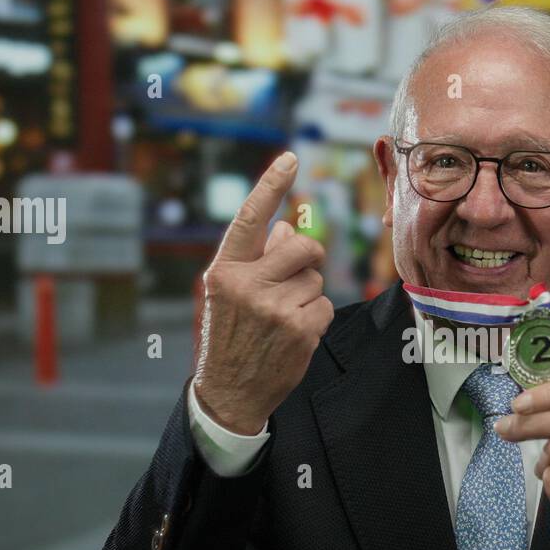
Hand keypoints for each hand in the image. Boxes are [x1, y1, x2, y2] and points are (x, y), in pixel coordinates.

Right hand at [193, 152, 334, 434]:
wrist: (229, 392)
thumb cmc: (232, 335)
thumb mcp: (231, 293)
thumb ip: (257, 258)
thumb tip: (289, 226)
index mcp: (224, 271)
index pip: (249, 219)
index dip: (270, 186)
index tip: (289, 158)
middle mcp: (247, 285)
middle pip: (302, 246)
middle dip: (307, 258)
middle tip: (292, 280)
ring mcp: (274, 308)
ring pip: (315, 278)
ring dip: (307, 294)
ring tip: (282, 317)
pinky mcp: (300, 329)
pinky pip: (324, 305)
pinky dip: (315, 317)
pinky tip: (293, 334)